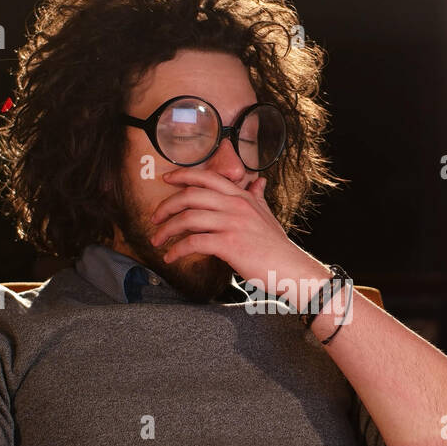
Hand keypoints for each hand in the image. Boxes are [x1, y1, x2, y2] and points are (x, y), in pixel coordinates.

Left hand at [149, 168, 324, 295]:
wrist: (292, 269)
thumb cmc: (277, 246)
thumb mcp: (267, 215)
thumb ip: (257, 197)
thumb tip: (259, 181)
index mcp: (242, 196)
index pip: (207, 177)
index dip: (183, 176)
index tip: (166, 179)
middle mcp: (236, 205)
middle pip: (190, 195)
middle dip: (166, 206)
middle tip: (154, 218)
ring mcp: (232, 223)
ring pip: (188, 219)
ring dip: (166, 230)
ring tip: (157, 240)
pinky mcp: (229, 244)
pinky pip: (193, 243)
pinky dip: (177, 250)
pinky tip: (171, 257)